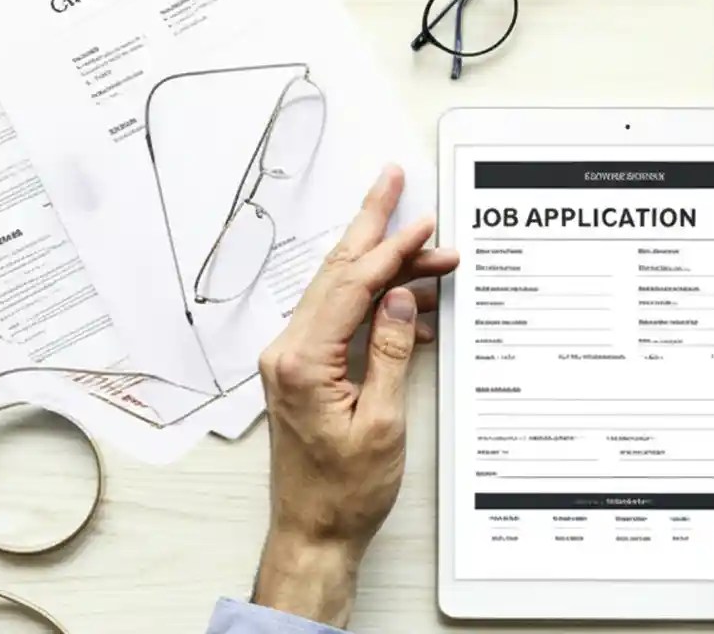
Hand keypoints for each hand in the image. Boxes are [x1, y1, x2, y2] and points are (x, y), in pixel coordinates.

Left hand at [250, 165, 458, 626]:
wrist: (314, 531)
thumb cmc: (344, 491)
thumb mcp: (381, 421)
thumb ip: (392, 352)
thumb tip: (403, 299)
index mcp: (303, 362)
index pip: (352, 286)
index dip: (393, 250)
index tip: (425, 225)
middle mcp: (289, 353)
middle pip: (337, 273)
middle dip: (372, 226)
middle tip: (392, 181)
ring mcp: (293, 361)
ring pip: (340, 291)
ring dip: (382, 266)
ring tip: (423, 245)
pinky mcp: (303, 372)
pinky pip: (341, 319)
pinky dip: (377, 304)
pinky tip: (411, 305)